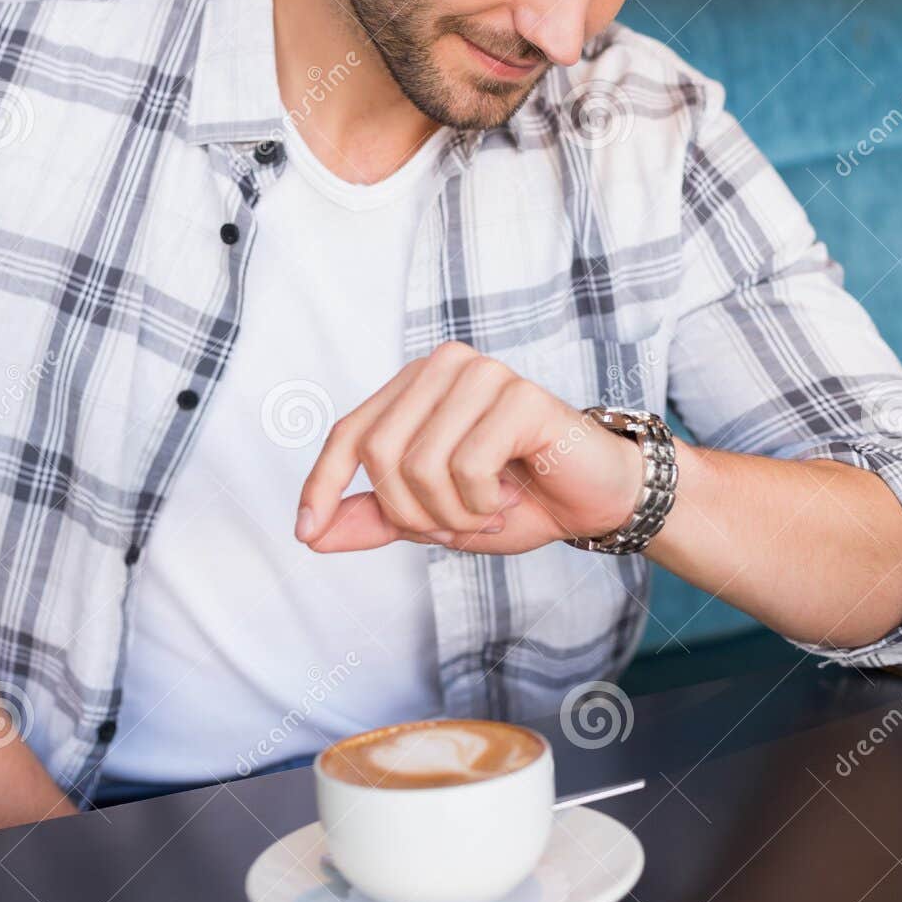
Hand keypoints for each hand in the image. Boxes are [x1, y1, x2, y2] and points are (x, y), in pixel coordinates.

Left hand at [294, 341, 639, 553]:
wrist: (594, 500)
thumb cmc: (517, 499)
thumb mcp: (434, 518)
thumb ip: (376, 519)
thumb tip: (311, 534)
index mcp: (414, 386)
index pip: (349, 432)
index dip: (323, 484)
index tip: (307, 533)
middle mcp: (442, 366)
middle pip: (380, 453)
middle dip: (412, 513)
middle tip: (455, 526)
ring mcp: (482, 374)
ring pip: (421, 464)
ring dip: (452, 513)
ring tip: (487, 510)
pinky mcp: (519, 395)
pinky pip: (469, 466)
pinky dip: (483, 502)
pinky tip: (511, 495)